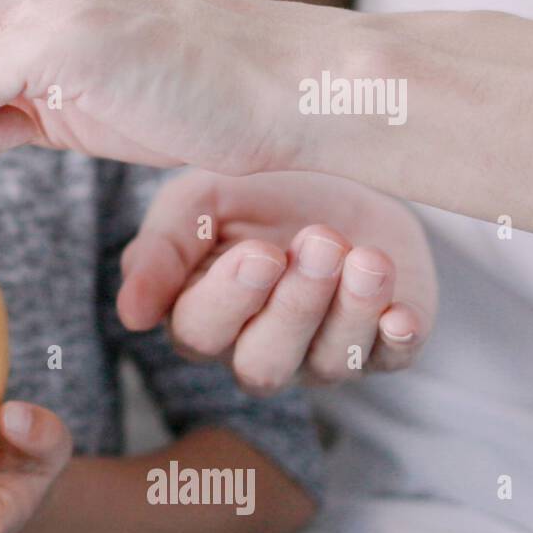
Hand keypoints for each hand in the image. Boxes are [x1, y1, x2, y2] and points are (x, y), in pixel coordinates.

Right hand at [117, 170, 437, 394]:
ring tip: (367, 258)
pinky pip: (389, 361)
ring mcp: (318, 355)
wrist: (336, 166)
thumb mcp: (195, 202)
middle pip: (263, 363)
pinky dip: (396, 339)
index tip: (262, 252)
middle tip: (321, 242)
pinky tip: (399, 312)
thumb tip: (132, 316)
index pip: (200, 332)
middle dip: (295, 306)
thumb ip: (159, 251)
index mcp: (199, 316)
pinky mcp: (382, 345)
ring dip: (348, 312)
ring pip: (327, 365)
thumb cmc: (253, 188)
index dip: (231, 299)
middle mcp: (255, 348)